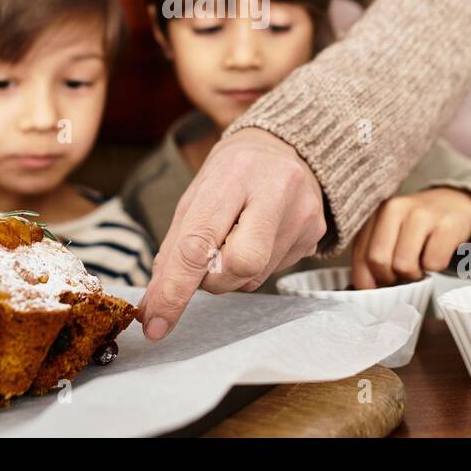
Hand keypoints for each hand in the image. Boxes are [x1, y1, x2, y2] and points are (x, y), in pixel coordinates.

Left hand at [138, 128, 325, 341]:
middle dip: (209, 280)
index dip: (174, 289)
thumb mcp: (195, 196)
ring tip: (235, 237)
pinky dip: (253, 268)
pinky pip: (273, 274)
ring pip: (253, 277)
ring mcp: (302, 214)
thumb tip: (154, 304)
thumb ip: (173, 250)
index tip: (155, 322)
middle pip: (236, 267)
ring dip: (230, 273)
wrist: (282, 149)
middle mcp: (276, 189)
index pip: (199, 243)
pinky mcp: (315, 235)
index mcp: (235, 173)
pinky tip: (258, 238)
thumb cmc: (231, 174)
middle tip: (204, 261)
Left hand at [349, 187, 470, 288]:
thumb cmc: (418, 227)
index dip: (367, 281)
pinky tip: (436, 255)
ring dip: (413, 275)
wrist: (455, 204)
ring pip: (404, 264)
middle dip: (389, 278)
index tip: (376, 290)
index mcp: (376, 213)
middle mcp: (395, 208)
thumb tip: (367, 292)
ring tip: (419, 266)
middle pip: (378, 260)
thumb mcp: (390, 234)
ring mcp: (422, 215)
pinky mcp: (447, 225)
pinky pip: (433, 263)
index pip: (360, 255)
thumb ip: (374, 256)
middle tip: (400, 277)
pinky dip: (435, 267)